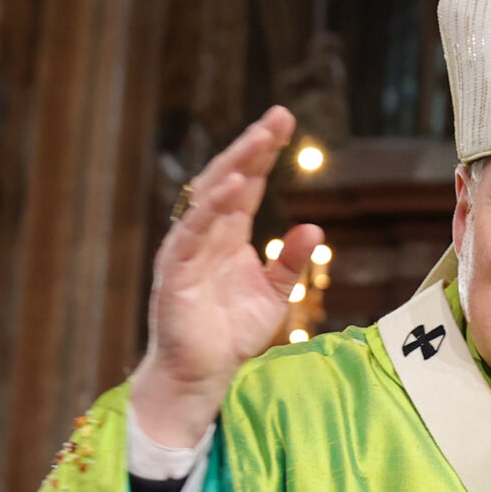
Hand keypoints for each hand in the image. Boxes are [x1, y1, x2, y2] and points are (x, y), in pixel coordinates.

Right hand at [127, 107, 325, 450]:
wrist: (202, 374)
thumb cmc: (231, 334)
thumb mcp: (274, 294)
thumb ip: (291, 262)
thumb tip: (314, 228)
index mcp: (228, 234)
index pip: (248, 184)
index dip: (264, 154)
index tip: (285, 123)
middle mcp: (206, 234)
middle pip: (229, 179)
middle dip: (252, 147)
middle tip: (277, 117)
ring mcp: (188, 249)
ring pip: (210, 197)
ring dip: (235, 166)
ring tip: (259, 139)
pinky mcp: (176, 271)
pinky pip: (193, 232)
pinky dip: (212, 208)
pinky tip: (234, 186)